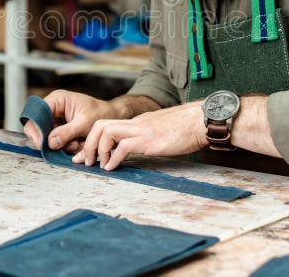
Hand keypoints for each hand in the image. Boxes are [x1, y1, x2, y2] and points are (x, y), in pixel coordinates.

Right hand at [23, 89, 115, 152]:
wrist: (112, 118)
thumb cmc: (101, 113)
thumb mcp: (84, 123)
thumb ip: (66, 132)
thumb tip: (50, 142)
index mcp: (58, 99)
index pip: (37, 113)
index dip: (36, 128)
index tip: (41, 143)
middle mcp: (54, 109)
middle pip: (39, 127)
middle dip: (51, 140)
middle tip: (65, 146)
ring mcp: (56, 120)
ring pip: (48, 138)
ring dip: (62, 145)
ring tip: (78, 143)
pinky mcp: (61, 130)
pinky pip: (57, 142)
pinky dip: (67, 147)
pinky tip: (78, 144)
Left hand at [73, 101, 206, 170]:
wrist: (202, 120)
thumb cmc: (187, 128)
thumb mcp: (162, 131)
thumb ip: (148, 137)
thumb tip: (140, 149)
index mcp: (138, 122)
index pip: (106, 125)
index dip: (93, 140)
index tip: (88, 156)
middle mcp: (136, 123)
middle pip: (99, 125)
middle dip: (88, 143)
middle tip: (86, 161)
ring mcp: (142, 130)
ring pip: (106, 132)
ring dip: (98, 150)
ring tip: (99, 165)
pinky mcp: (150, 140)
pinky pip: (123, 147)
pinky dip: (113, 159)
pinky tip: (113, 168)